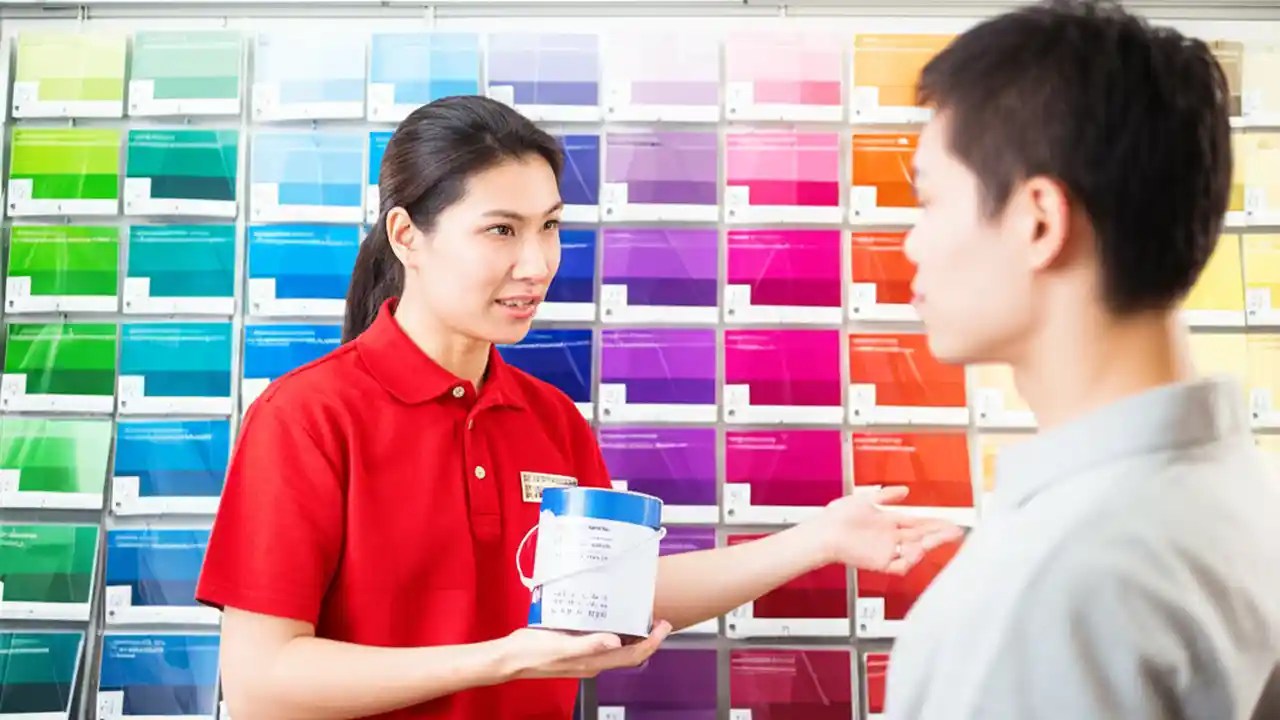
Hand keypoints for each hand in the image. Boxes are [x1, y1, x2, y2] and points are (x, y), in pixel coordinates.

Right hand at [497, 620, 672, 680]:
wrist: (509, 658)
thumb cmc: (531, 652)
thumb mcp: (560, 645)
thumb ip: (588, 644)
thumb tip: (615, 641)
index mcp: (592, 662)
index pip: (632, 655)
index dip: (652, 642)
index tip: (663, 626)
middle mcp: (592, 662)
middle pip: (629, 653)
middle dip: (648, 638)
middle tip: (658, 619)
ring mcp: (584, 657)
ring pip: (617, 649)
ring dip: (633, 635)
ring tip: (640, 617)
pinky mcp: (575, 650)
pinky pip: (602, 643)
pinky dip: (614, 632)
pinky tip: (610, 617)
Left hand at [810, 487, 964, 573]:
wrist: (824, 532)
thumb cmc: (837, 517)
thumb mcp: (865, 499)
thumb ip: (886, 495)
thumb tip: (904, 490)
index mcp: (888, 522)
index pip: (917, 523)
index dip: (934, 523)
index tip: (949, 521)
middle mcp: (889, 537)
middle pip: (921, 536)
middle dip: (938, 534)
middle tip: (954, 532)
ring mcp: (885, 550)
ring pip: (914, 551)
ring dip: (926, 546)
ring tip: (934, 539)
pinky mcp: (879, 563)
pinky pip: (900, 565)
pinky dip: (910, 559)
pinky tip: (916, 550)